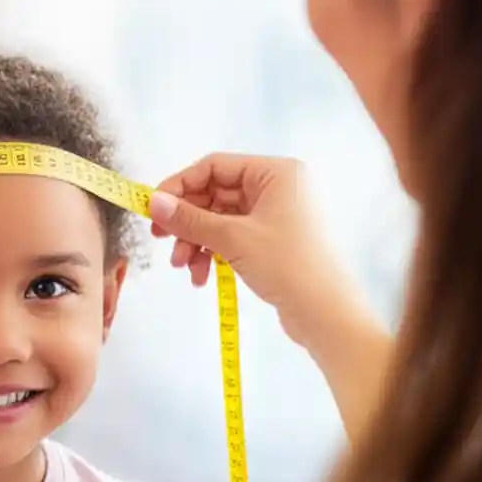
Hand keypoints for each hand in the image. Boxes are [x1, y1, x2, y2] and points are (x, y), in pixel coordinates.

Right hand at [148, 153, 359, 346]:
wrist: (328, 315)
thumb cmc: (288, 266)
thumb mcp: (233, 238)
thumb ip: (189, 219)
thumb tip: (153, 203)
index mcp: (276, 173)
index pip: (215, 166)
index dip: (180, 186)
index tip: (153, 209)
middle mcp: (278, 188)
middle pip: (215, 194)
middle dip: (188, 222)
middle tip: (163, 242)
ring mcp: (276, 215)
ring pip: (220, 220)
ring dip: (197, 242)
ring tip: (183, 267)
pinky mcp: (272, 241)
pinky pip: (232, 238)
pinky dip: (213, 254)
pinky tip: (201, 277)